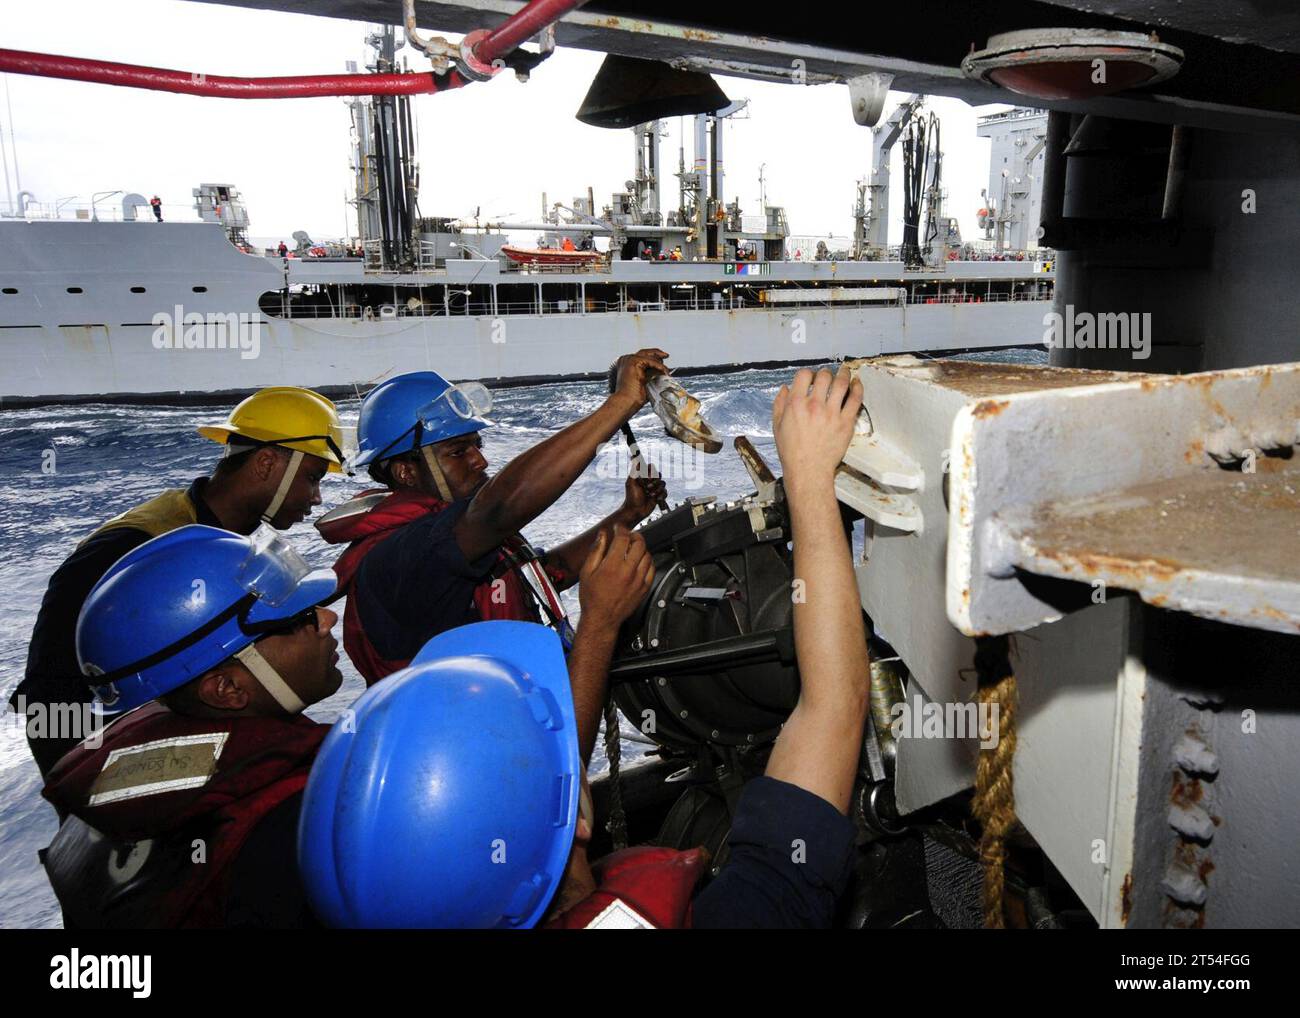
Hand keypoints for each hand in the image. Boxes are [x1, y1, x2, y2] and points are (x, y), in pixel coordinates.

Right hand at [577, 526, 654, 627]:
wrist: (602, 619)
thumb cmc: (592, 597)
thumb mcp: (587, 572)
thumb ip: (596, 551)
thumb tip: (602, 535)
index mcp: (612, 566)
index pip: (622, 538)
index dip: (620, 529)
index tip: (618, 528)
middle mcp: (628, 572)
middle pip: (639, 544)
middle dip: (634, 535)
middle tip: (628, 535)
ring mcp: (638, 580)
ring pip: (647, 555)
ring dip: (641, 548)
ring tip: (633, 548)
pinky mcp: (644, 588)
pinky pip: (652, 568)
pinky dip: (647, 561)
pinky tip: (640, 561)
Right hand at [609, 348, 669, 414]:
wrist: (626, 402)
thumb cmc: (633, 396)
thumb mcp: (644, 381)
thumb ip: (650, 374)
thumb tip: (661, 370)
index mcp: (625, 364)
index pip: (642, 356)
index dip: (653, 356)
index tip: (662, 358)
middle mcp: (626, 359)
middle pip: (645, 352)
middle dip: (657, 353)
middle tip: (666, 355)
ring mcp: (629, 359)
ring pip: (649, 356)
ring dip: (660, 364)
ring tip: (667, 372)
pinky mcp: (634, 362)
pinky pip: (651, 361)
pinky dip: (660, 366)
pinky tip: (665, 372)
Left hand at [618, 469, 666, 524]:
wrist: (635, 511)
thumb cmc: (631, 497)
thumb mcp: (631, 482)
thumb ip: (634, 471)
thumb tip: (636, 459)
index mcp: (643, 476)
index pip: (651, 468)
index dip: (651, 471)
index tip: (647, 478)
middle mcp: (649, 481)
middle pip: (659, 475)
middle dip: (654, 482)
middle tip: (647, 488)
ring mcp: (655, 488)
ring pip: (663, 484)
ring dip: (656, 490)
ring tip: (650, 495)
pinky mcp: (659, 496)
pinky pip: (665, 492)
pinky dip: (661, 495)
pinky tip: (655, 499)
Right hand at [772, 364, 862, 491]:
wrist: (808, 470)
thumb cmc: (792, 452)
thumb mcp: (777, 426)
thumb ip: (780, 404)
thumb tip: (785, 388)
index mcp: (796, 405)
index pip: (803, 375)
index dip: (807, 373)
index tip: (810, 377)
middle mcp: (814, 405)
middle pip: (824, 376)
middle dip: (825, 372)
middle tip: (827, 375)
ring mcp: (832, 413)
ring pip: (841, 383)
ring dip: (844, 374)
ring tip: (845, 372)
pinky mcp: (846, 422)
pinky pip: (855, 399)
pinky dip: (858, 388)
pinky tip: (857, 383)